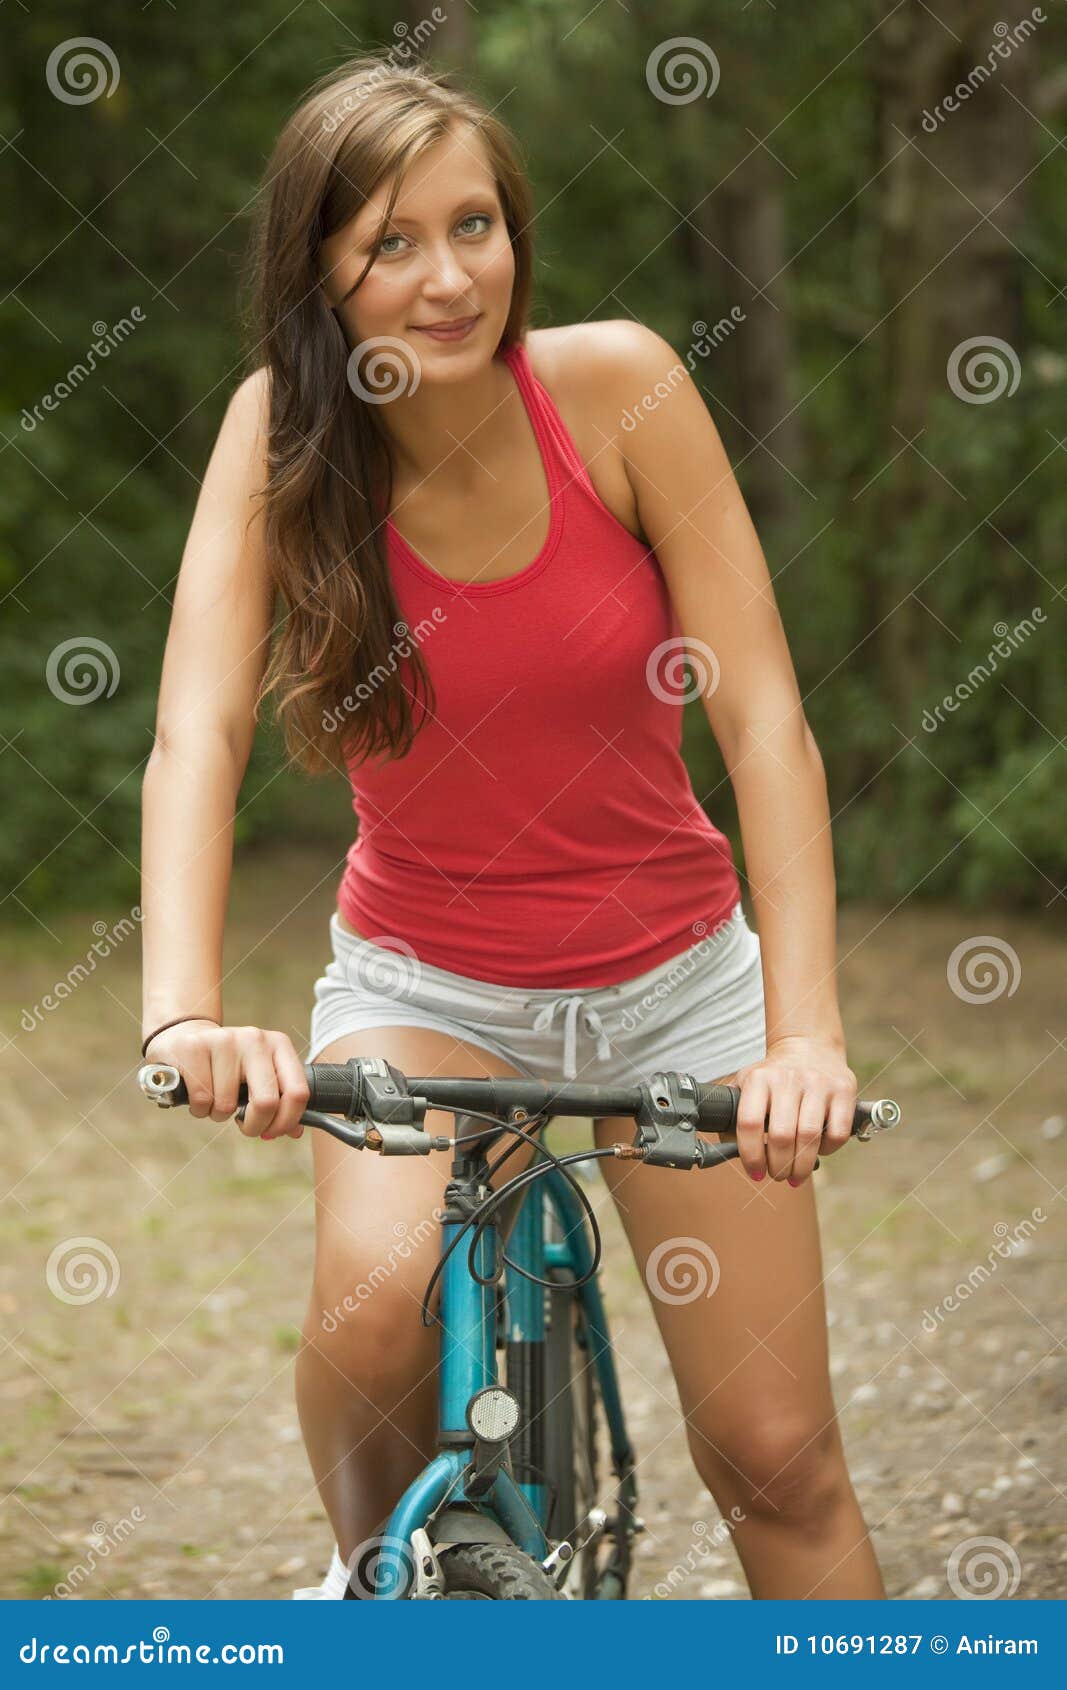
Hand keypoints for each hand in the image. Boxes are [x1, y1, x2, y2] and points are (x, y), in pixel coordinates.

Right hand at [141, 1022, 310, 1140]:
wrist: (187, 1039)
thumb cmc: (229, 1066)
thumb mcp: (259, 1075)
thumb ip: (280, 1101)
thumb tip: (295, 1131)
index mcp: (278, 1044)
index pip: (298, 1091)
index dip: (287, 1121)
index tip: (273, 1132)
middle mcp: (254, 1039)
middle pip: (266, 1102)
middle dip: (254, 1126)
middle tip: (245, 1126)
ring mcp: (224, 1040)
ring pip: (227, 1105)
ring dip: (219, 1115)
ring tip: (215, 1099)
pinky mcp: (193, 1048)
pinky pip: (202, 1100)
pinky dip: (200, 1109)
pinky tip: (198, 1094)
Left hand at [724, 1037, 857, 1186]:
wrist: (810, 1046)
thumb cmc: (773, 1076)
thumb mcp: (746, 1084)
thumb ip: (732, 1114)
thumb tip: (727, 1151)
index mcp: (759, 1079)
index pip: (749, 1123)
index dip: (751, 1155)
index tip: (755, 1172)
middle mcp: (788, 1078)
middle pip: (781, 1136)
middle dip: (778, 1166)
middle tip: (778, 1175)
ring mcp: (818, 1083)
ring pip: (809, 1137)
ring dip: (802, 1167)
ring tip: (796, 1175)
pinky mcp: (843, 1090)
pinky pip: (837, 1133)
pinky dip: (828, 1150)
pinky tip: (819, 1152)